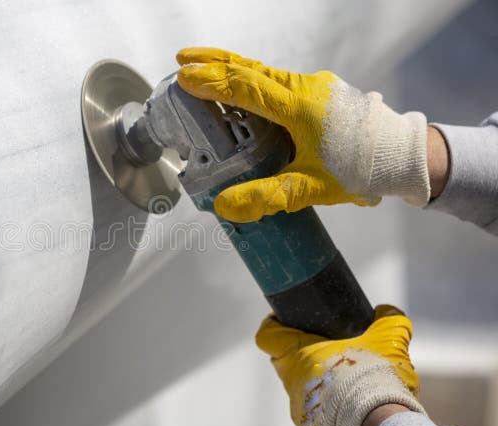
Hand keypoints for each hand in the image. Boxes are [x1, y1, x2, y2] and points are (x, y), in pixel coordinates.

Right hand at [176, 47, 429, 222]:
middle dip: (213, 63)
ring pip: (262, 71)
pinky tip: (238, 88)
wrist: (403, 156)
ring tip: (199, 65)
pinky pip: (275, 80)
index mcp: (301, 107)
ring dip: (229, 68)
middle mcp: (306, 89)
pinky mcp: (319, 93)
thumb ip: (266, 197)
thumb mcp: (311, 187)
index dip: (213, 83)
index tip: (184, 78)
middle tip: (181, 61)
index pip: (247, 89)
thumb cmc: (362, 168)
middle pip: (251, 69)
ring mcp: (314, 87)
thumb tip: (224, 205)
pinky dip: (249, 79)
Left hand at [255, 305, 424, 425]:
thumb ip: (386, 319)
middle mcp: (292, 382)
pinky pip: (312, 408)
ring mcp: (299, 407)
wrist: (381, 424)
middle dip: (301, 352)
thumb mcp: (387, 340)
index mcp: (299, 355)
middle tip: (326, 346)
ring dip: (316, 379)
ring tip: (344, 377)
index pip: (268, 336)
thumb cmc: (375, 378)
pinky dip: (326, 402)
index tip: (287, 320)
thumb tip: (386, 310)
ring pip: (299, 386)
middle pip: (284, 361)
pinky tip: (348, 399)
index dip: (275, 325)